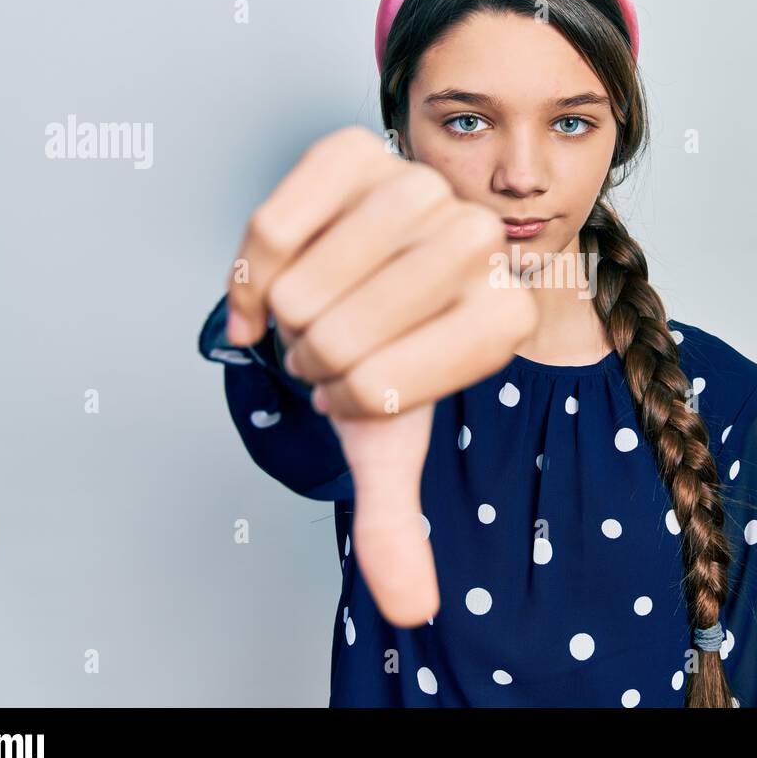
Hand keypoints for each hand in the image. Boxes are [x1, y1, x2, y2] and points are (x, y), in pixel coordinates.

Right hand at [225, 126, 537, 626]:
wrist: (369, 270)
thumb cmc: (385, 351)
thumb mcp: (389, 435)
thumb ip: (397, 523)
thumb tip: (412, 610)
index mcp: (504, 315)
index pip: (385, 389)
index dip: (349, 397)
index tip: (362, 380)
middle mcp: (479, 240)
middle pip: (339, 337)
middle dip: (316, 358)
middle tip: (335, 343)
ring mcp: (422, 184)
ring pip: (304, 284)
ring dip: (285, 315)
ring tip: (315, 308)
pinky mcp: (360, 148)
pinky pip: (273, 223)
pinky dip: (252, 265)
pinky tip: (272, 279)